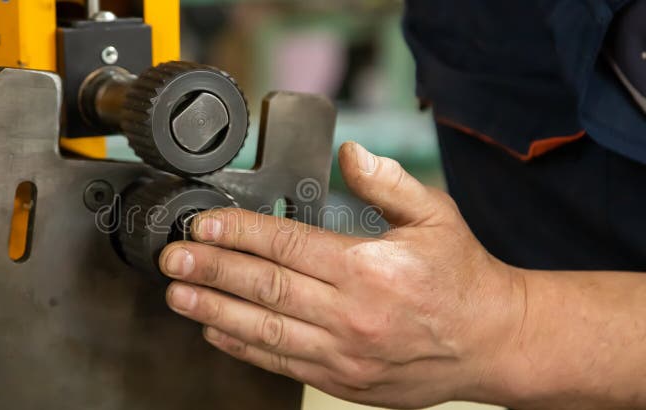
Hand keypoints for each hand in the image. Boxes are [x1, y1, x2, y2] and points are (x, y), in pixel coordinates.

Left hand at [159, 142, 525, 408]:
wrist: (492, 341)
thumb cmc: (462, 278)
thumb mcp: (437, 216)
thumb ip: (389, 183)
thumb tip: (351, 154)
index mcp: (370, 268)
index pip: (288, 245)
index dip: (239, 233)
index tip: (204, 224)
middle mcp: (353, 314)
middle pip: (266, 287)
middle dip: (212, 270)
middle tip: (174, 259)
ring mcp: (345, 354)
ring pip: (266, 330)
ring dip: (215, 310)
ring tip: (179, 295)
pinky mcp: (344, 380)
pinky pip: (284, 362)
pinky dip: (245, 346)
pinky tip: (216, 330)